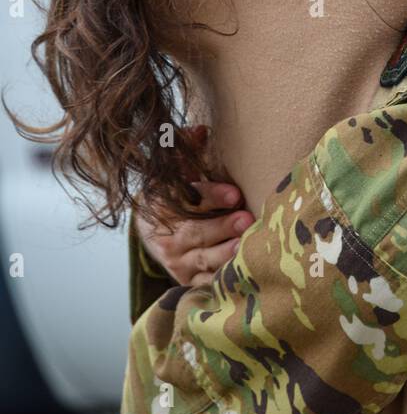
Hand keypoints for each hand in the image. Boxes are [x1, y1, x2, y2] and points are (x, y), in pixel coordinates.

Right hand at [135, 128, 254, 286]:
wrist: (152, 230)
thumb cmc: (175, 194)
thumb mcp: (174, 171)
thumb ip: (187, 150)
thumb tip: (201, 130)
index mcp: (162, 206)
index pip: (186, 200)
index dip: (211, 196)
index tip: (235, 193)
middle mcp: (167, 236)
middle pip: (195, 232)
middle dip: (222, 227)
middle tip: (246, 219)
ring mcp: (177, 261)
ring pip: (202, 260)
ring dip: (224, 254)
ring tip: (244, 246)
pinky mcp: (187, 280)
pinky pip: (205, 282)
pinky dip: (222, 280)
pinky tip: (240, 275)